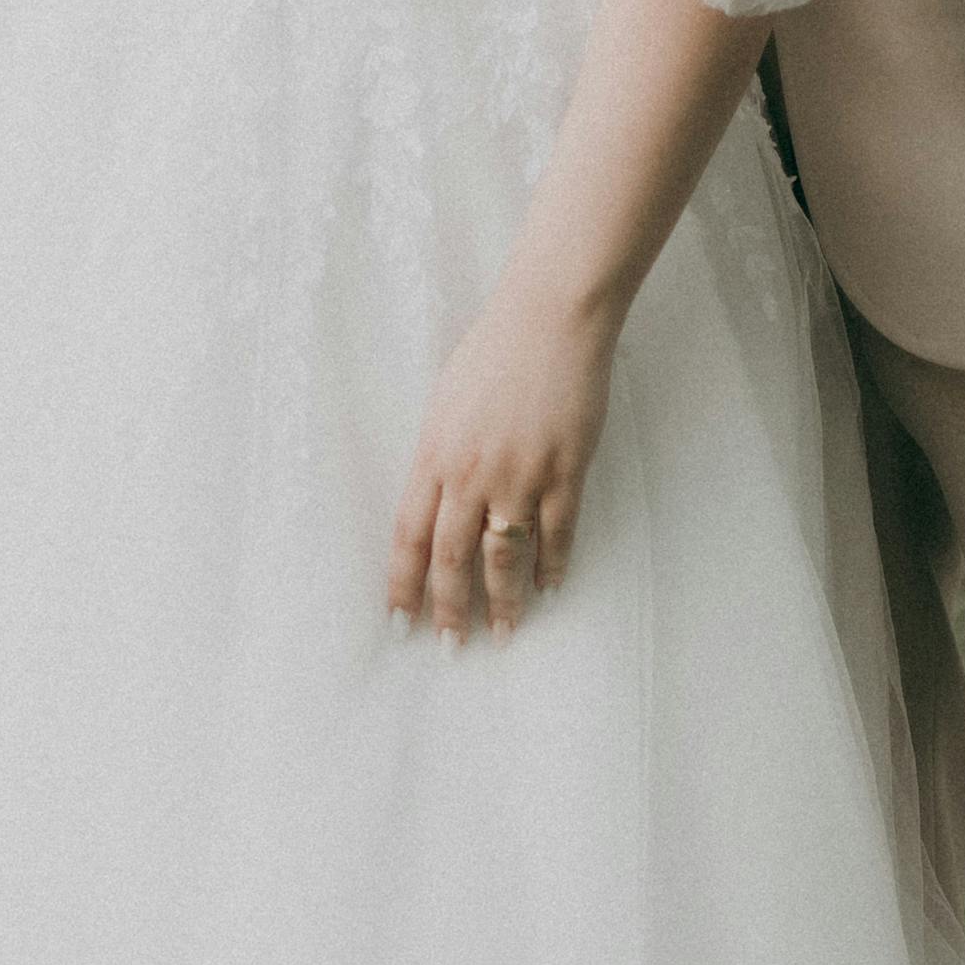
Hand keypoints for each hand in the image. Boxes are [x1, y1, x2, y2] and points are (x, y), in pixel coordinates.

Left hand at [387, 276, 615, 639]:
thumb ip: (439, 453)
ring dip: (503, 602)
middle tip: (451, 646)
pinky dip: (553, 565)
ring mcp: (520, 476)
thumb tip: (438, 497)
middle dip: (448, 609)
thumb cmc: (494, 350)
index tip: (399, 618)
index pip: (408, 536)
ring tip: (503, 633)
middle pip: (453, 558)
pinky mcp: (565, 471)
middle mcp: (471, 474)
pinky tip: (551, 586)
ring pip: (505, 557)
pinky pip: (557, 533)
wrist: (551, 318)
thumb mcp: (446, 402)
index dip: (402, 583)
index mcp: (434, 454)